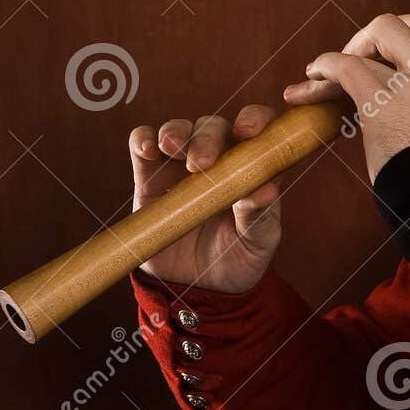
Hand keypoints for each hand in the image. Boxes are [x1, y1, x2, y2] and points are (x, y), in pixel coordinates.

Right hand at [129, 106, 283, 292]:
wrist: (198, 290)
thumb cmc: (237, 259)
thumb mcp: (257, 243)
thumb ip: (260, 215)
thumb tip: (266, 190)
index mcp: (252, 168)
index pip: (260, 129)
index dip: (256, 119)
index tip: (248, 131)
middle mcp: (219, 159)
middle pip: (214, 127)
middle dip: (208, 137)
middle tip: (200, 164)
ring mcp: (182, 166)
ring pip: (180, 129)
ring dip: (177, 132)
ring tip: (173, 150)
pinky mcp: (150, 177)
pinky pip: (143, 144)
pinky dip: (144, 139)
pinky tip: (149, 150)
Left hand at [281, 12, 409, 184]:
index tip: (395, 46)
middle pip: (399, 26)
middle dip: (371, 36)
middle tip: (357, 58)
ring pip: (375, 36)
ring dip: (345, 51)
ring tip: (321, 72)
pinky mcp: (381, 101)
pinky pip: (346, 66)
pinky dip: (326, 65)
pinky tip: (314, 74)